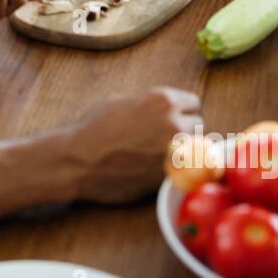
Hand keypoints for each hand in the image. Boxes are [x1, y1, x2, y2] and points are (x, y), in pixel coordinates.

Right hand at [66, 88, 203, 203]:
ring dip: (185, 150)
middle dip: (186, 129)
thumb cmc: (94, 128)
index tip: (175, 117)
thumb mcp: (124, 101)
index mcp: (164, 100)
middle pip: (199, 125)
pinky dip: (174, 169)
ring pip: (196, 149)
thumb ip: (152, 103)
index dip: (183, 110)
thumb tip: (168, 108)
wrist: (79, 161)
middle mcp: (175, 124)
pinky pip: (183, 170)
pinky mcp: (169, 176)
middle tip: (166, 136)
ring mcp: (175, 153)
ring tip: (161, 151)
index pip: (194, 102)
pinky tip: (154, 166)